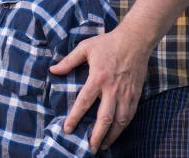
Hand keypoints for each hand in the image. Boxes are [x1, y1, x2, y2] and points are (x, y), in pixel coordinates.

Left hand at [49, 26, 149, 153]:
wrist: (135, 40)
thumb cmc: (108, 43)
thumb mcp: (85, 47)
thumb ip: (69, 60)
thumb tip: (53, 70)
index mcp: (97, 78)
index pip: (84, 102)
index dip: (75, 117)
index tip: (68, 129)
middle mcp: (112, 89)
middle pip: (105, 118)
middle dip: (97, 136)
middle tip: (90, 148)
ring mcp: (126, 93)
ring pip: (120, 121)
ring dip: (112, 136)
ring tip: (103, 145)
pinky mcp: (136, 94)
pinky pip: (130, 115)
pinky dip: (123, 127)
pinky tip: (117, 132)